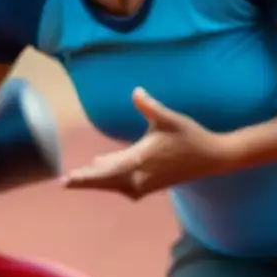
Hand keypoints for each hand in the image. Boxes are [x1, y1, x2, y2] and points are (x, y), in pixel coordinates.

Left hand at [62, 88, 232, 199]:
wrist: (212, 158)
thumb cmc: (190, 137)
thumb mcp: (169, 119)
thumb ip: (150, 106)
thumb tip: (136, 92)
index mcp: (139, 161)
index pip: (105, 172)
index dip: (85, 177)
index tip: (65, 180)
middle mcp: (139, 177)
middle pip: (106, 182)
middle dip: (86, 180)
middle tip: (64, 181)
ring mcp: (145, 183)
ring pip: (115, 184)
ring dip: (100, 179)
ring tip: (82, 174)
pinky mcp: (151, 184)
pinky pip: (125, 184)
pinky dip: (113, 179)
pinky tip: (107, 168)